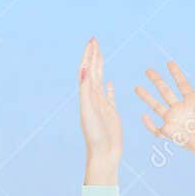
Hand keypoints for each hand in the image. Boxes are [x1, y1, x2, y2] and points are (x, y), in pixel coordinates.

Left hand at [79, 38, 121, 181]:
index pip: (87, 70)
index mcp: (87, 96)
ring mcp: (101, 105)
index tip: (93, 41)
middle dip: (93, 56)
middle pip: (92, 72)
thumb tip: (83, 71)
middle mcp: (92, 98)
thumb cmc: (95, 136)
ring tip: (100, 55)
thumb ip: (86, 92)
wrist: (103, 155)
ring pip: (100, 81)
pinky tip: (110, 82)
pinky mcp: (110, 113)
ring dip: (99, 67)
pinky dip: (109, 88)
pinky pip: (109, 96)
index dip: (89, 55)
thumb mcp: (89, 112)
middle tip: (95, 40)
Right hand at [136, 60, 194, 158]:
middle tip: (148, 70)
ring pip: (156, 106)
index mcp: (193, 101)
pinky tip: (145, 116)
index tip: (170, 63)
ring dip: (146, 97)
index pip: (182, 84)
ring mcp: (174, 120)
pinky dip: (149, 124)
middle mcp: (181, 109)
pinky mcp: (170, 133)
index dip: (176, 73)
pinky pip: (156, 129)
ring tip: (137, 87)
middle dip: (156, 80)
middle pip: (165, 91)